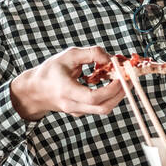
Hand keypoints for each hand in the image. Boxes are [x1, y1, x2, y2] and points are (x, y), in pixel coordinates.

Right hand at [9, 46, 126, 120]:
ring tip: (123, 79)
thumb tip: (111, 58)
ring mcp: (77, 111)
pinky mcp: (80, 112)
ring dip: (117, 95)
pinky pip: (99, 107)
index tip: (121, 76)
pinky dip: (109, 96)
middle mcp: (72, 105)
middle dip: (120, 94)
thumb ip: (90, 53)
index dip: (111, 89)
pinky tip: (111, 83)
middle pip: (103, 108)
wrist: (34, 91)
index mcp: (66, 91)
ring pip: (103, 109)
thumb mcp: (68, 55)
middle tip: (130, 79)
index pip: (94, 96)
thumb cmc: (50, 71)